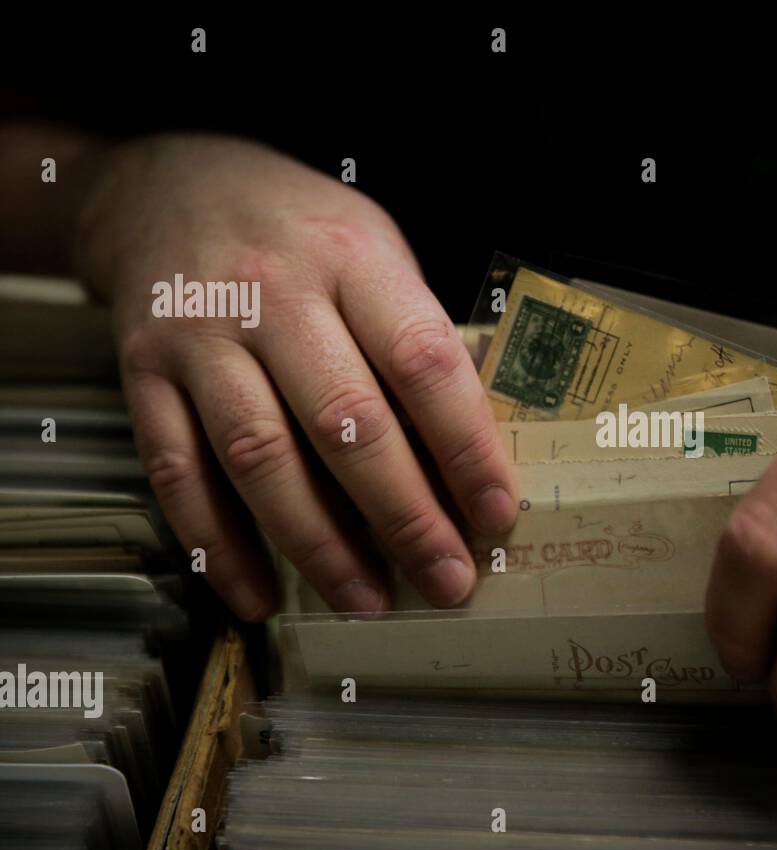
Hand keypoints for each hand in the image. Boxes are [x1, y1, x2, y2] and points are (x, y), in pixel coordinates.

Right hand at [75, 134, 516, 618]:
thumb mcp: (376, 250)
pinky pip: (177, 472)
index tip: (497, 513)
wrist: (166, 186)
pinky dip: (218, 543)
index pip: (421, 359)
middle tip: (447, 580)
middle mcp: (272, 294)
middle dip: (404, 514)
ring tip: (368, 600)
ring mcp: (200, 336)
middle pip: (344, 420)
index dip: (464, 444)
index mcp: (352, 258)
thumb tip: (474, 452)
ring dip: (318, 543)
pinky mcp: (142, 374)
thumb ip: (417, 336)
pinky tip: (259, 595)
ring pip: (261, 455)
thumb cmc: (301, 233)